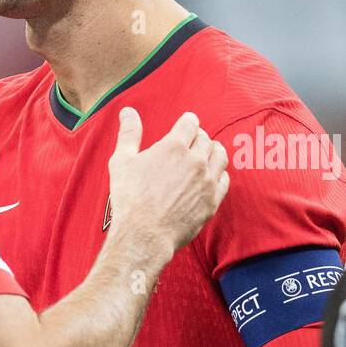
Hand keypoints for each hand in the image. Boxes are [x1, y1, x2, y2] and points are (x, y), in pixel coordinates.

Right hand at [108, 108, 228, 259]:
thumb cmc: (129, 198)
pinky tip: (210, 176)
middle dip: (198, 137)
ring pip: (220, 156)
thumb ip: (129, 133)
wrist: (143, 235)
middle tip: (190, 142)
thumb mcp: (122, 162)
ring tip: (204, 154)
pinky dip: (219, 174)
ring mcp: (207, 181)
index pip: (190, 123)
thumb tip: (127, 111)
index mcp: (174, 146)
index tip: (184, 125)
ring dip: (213, 151)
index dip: (186, 122)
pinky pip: (224, 179)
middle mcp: (196, 160)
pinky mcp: (213, 200)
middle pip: (206, 138)